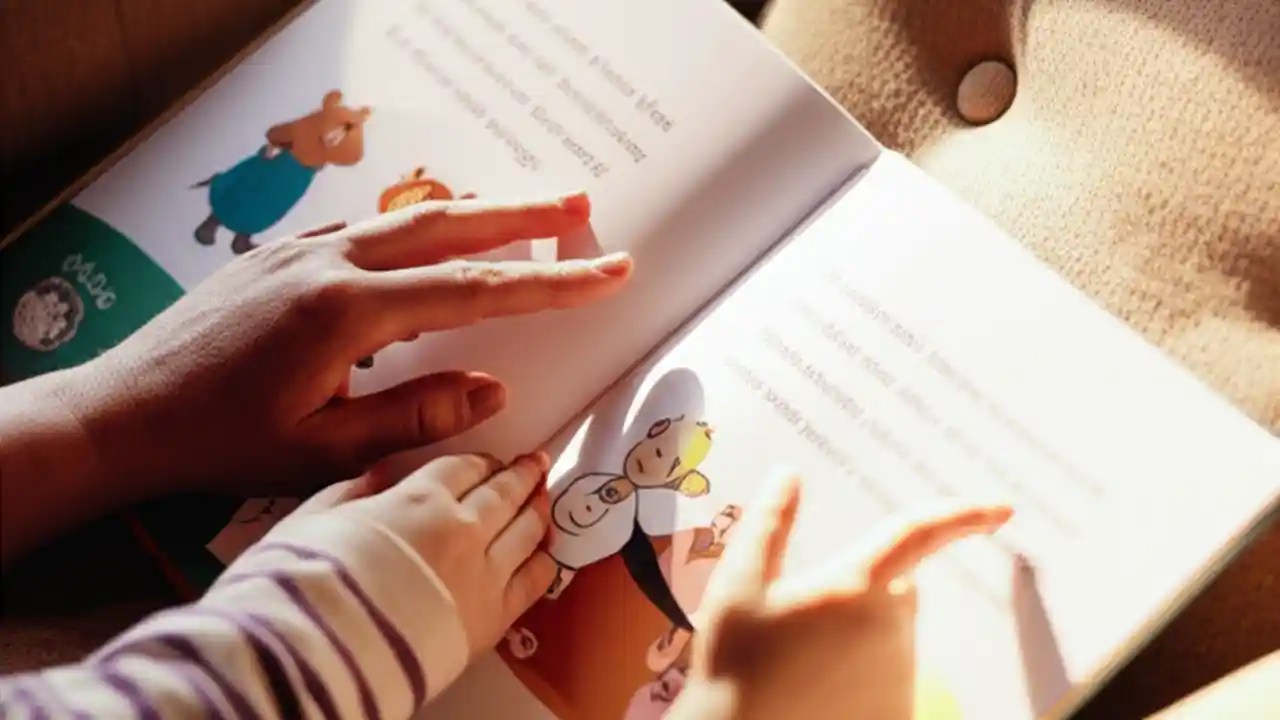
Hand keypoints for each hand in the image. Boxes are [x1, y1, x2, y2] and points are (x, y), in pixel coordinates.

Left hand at [53, 193, 630, 499]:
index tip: (607, 272)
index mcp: (346, 312)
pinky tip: (432, 237)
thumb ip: (415, 416)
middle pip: (447, 225)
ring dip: (472, 214)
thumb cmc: (216, 442)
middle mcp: (327, 262)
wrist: (122, 411)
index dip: (550, 284)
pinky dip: (415, 227)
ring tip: (526, 214)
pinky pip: (365, 227)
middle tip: (581, 207)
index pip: (473, 290)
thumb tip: (492, 388)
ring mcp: (300, 249)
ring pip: (406, 218)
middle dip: (522, 216)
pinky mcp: (281, 252)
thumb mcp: (322, 450)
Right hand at [290, 450, 556, 657]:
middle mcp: (460, 530)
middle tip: (535, 463)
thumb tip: (378, 476)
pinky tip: (546, 549)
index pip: (462, 468)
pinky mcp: (493, 618)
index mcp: (418, 500)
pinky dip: (544, 557)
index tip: (487, 460)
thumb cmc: (305, 590)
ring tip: (544, 496)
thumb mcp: (310, 522)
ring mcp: (483, 574)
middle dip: (521, 474)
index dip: (479, 461)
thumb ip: (350, 493)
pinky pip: (534, 579)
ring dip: (538, 507)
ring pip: (526, 528)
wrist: (320, 656)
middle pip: (503, 492)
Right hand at [671, 473, 1011, 719]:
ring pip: (890, 632)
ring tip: (799, 656)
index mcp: (854, 586)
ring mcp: (898, 674)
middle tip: (805, 611)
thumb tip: (788, 475)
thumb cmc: (734, 665)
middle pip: (895, 586)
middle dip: (865, 585)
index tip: (1002, 508)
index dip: (964, 514)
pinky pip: (889, 674)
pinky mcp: (897, 709)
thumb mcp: (738, 584)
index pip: (920, 533)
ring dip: (858, 631)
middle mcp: (889, 627)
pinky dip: (861, 672)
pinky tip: (817, 684)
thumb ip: (768, 523)